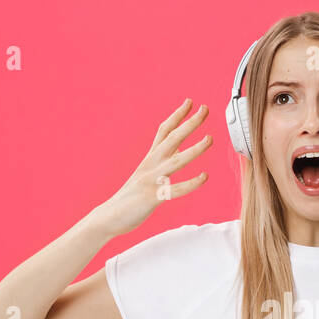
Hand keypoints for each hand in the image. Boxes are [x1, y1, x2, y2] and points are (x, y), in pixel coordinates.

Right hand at [99, 99, 212, 235]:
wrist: (109, 216)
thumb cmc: (130, 196)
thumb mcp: (146, 173)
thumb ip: (161, 160)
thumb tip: (176, 149)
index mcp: (150, 158)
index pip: (164, 131)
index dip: (177, 115)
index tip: (190, 102)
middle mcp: (151, 165)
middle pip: (172, 139)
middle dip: (189, 123)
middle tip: (205, 109)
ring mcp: (151, 180)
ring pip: (176, 161)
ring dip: (194, 149)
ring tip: (210, 139)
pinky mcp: (152, 197)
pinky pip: (174, 189)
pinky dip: (190, 183)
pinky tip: (205, 176)